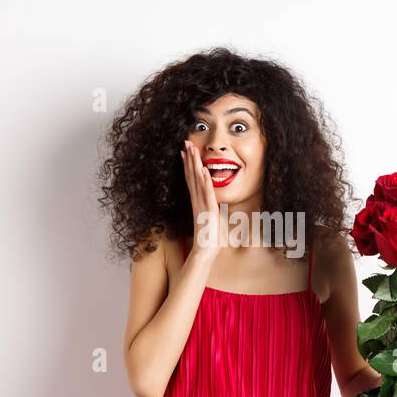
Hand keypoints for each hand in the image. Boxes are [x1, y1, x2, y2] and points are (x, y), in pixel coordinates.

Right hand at [180, 139, 224, 257]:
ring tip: (192, 150)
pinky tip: (204, 171)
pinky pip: (207, 194)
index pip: (191, 180)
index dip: (188, 165)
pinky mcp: (208, 212)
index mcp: (197, 202)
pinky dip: (205, 182)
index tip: (185, 152)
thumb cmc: (207, 240)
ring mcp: (201, 206)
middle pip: (191, 176)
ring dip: (195, 165)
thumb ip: (209, 211)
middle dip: (189, 159)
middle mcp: (197, 202)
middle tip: (185, 143)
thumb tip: (211, 205)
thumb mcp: (209, 221)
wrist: (204, 254)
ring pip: (197, 181)